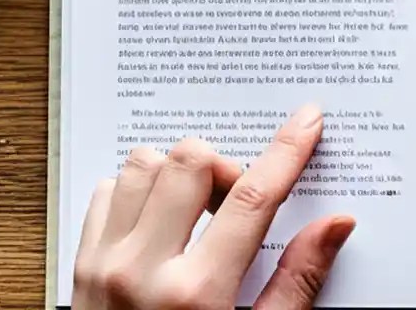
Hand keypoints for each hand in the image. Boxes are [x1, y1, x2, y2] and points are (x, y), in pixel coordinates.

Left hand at [73, 105, 355, 309]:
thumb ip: (297, 281)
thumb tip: (336, 224)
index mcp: (197, 295)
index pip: (253, 197)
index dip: (287, 151)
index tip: (307, 122)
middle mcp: (142, 271)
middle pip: (190, 161)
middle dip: (225, 168)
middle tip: (240, 202)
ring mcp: (103, 265)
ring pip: (143, 165)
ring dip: (177, 174)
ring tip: (198, 210)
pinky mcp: (79, 265)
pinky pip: (107, 191)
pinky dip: (137, 192)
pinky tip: (161, 222)